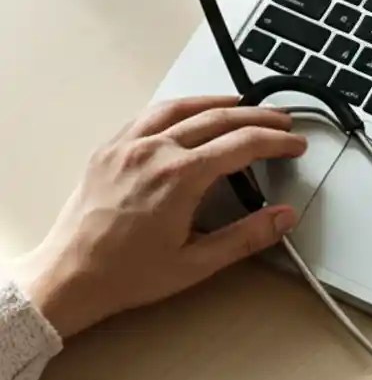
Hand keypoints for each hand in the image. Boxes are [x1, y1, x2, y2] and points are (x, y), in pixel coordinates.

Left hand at [13, 96, 306, 337]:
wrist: (68, 277)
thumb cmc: (125, 274)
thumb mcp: (197, 263)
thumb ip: (247, 236)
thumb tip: (283, 217)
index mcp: (180, 177)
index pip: (243, 145)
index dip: (277, 142)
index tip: (294, 144)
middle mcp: (154, 152)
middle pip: (218, 118)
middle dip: (258, 117)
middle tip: (281, 121)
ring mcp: (128, 146)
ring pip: (182, 107)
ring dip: (218, 103)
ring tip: (242, 105)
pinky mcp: (110, 149)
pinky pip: (150, 115)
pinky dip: (178, 107)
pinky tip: (188, 112)